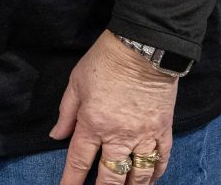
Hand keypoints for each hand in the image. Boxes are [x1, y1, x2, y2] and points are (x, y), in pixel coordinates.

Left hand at [51, 32, 180, 184]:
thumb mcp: (76, 83)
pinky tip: (150, 179)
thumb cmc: (105, 61)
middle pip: (110, 177)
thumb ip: (66, 113)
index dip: (72, 181)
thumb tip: (56, 136)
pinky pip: (161, 160)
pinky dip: (156, 173)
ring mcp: (143, 135)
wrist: (143, 49)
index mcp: (93, 124)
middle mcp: (118, 136)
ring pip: (139, 175)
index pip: (79, 161)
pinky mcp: (163, 130)